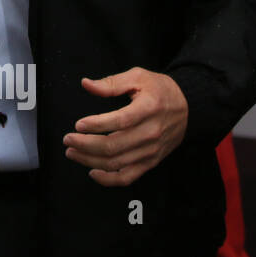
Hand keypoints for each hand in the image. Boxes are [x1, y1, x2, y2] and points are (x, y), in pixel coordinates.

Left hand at [63, 67, 187, 186]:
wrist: (188, 108)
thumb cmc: (159, 90)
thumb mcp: (138, 77)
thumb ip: (111, 83)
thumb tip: (86, 84)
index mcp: (148, 109)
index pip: (120, 121)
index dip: (97, 125)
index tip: (78, 125)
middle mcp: (151, 133)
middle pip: (114, 146)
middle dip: (85, 145)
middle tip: (67, 139)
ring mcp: (151, 150)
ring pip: (116, 163)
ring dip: (90, 160)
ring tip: (72, 152)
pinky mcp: (151, 161)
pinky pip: (128, 177)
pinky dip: (109, 179)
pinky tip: (92, 171)